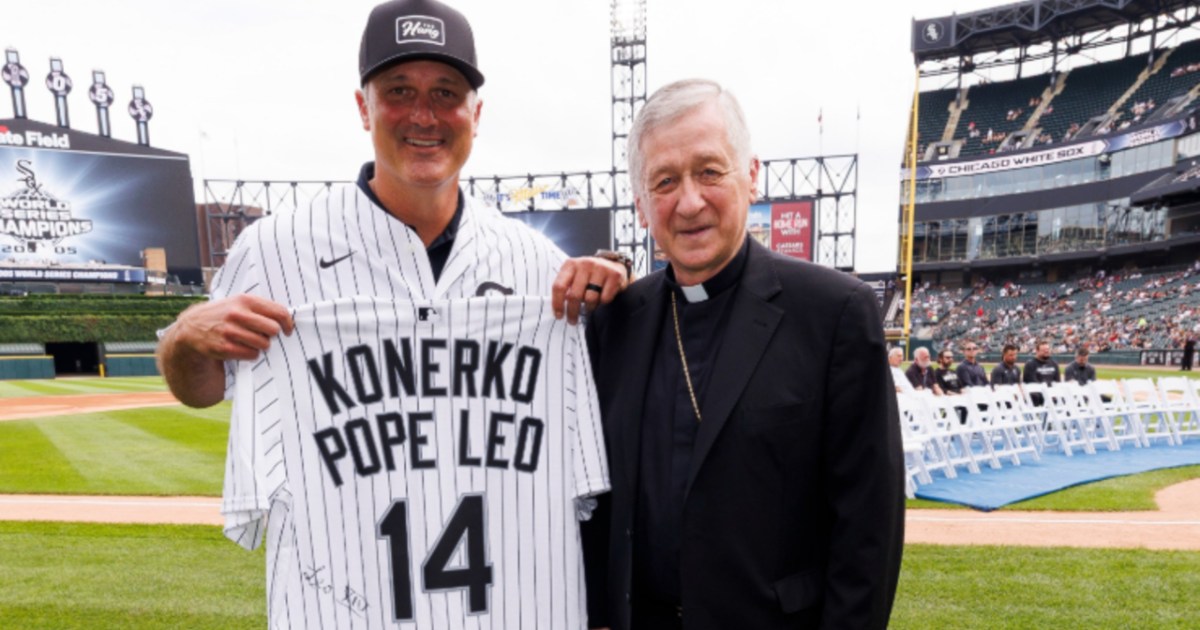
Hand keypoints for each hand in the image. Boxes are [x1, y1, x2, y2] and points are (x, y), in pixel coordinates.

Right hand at [172, 294, 293, 361]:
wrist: (191, 327)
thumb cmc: (222, 314)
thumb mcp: (238, 303)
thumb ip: (260, 308)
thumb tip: (286, 318)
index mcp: (244, 300)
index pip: (278, 312)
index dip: (288, 323)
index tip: (288, 330)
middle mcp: (237, 314)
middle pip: (273, 330)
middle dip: (272, 335)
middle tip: (264, 335)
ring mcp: (230, 331)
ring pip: (264, 344)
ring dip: (261, 346)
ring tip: (251, 341)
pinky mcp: (224, 347)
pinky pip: (252, 354)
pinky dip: (251, 354)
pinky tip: (242, 348)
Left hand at [552, 256, 627, 324]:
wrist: (612, 264)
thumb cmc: (588, 274)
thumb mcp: (573, 275)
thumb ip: (565, 288)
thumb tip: (559, 308)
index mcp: (571, 264)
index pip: (559, 286)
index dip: (557, 303)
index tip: (559, 316)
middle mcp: (585, 264)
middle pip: (574, 295)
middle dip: (572, 312)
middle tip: (572, 321)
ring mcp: (600, 268)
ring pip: (590, 299)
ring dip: (589, 307)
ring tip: (590, 306)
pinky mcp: (614, 275)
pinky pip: (605, 298)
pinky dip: (602, 302)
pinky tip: (602, 298)